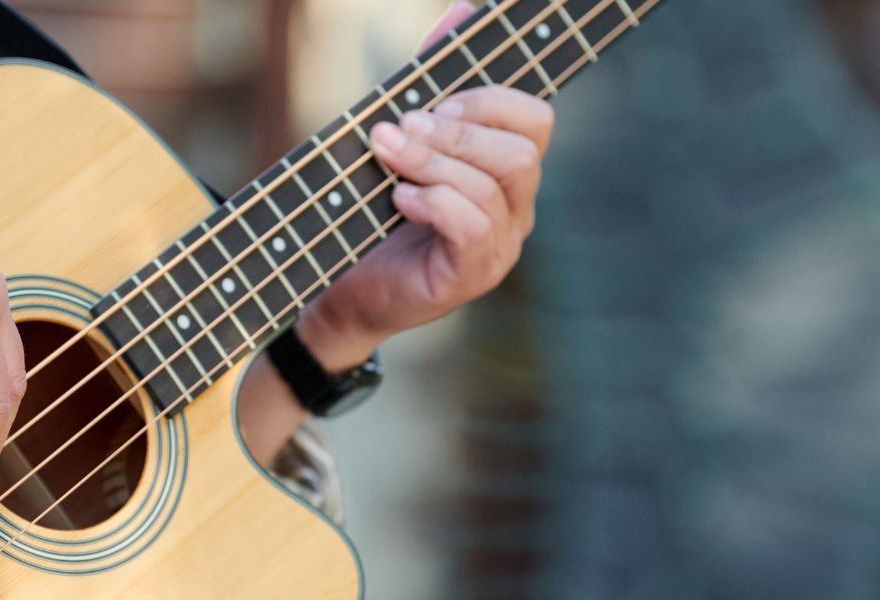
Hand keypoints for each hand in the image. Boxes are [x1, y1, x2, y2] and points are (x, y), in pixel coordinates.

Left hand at [299, 2, 552, 364]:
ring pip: (493, 185)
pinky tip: (398, 199)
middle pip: (522, 151)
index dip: (490, 100)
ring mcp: (499, 248)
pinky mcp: (471, 276)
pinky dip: (433, 201)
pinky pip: (473, 225)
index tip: (437, 102)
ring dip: (432, 160)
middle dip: (459, 131)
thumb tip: (461, 11)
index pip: (536, 120)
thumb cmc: (373, 214)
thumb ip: (433, 82)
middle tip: (404, 127)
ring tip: (386, 154)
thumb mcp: (404, 142)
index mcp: (507, 173)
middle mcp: (516, 211)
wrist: (344, 291)